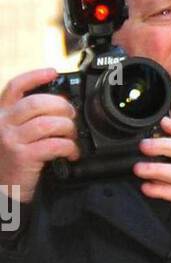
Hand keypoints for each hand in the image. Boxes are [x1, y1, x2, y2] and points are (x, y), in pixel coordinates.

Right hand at [0, 68, 79, 201]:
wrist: (3, 190)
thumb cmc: (12, 160)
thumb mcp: (14, 134)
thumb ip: (28, 119)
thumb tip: (60, 106)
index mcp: (1, 115)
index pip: (15, 87)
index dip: (35, 76)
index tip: (53, 72)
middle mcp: (2, 124)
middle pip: (36, 102)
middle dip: (60, 106)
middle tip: (71, 115)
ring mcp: (10, 140)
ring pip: (47, 123)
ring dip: (67, 127)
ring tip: (72, 135)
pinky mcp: (22, 156)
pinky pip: (54, 144)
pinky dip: (69, 147)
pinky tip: (71, 152)